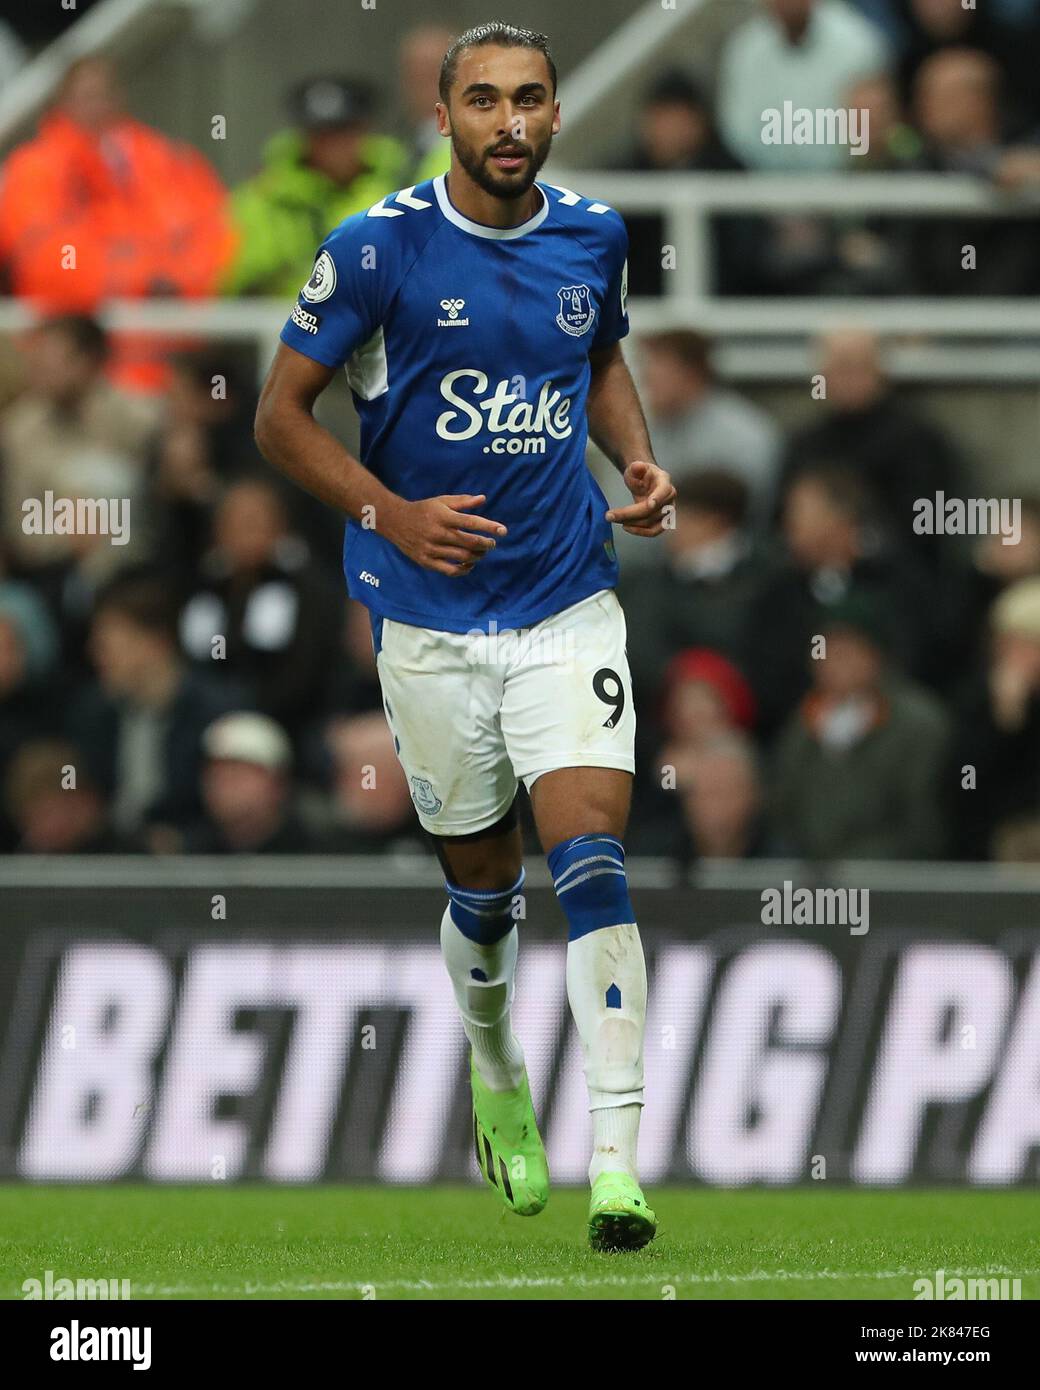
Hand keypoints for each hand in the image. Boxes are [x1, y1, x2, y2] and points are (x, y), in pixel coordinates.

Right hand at [384, 493, 506, 576]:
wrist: (395, 521)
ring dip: (477, 555)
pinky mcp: (426, 561)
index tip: (503, 530)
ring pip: (462, 557)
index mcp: (443, 516)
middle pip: (470, 542)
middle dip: (486, 544)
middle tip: (492, 543)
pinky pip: (450, 570)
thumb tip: (483, 499)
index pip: (471, 522)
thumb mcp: (442, 501)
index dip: (489, 527)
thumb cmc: (423, 509)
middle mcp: (438, 533)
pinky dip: (464, 569)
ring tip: (482, 552)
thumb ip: (463, 501)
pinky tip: (469, 564)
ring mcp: (431, 549)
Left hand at [605, 461, 674, 535]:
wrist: (646, 482)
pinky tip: (626, 526)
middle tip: (609, 515)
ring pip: (651, 523)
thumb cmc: (641, 475)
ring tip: (615, 519)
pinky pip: (653, 531)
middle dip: (629, 514)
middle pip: (652, 511)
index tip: (649, 504)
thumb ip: (636, 467)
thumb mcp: (636, 467)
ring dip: (632, 524)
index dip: (657, 498)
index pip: (664, 491)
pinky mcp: (662, 522)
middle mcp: (669, 498)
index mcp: (664, 482)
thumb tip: (638, 466)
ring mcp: (668, 511)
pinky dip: (639, 532)